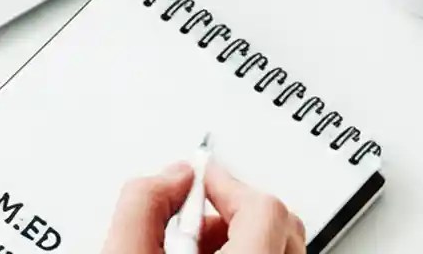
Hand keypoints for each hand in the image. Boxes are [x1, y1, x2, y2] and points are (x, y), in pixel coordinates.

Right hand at [102, 160, 305, 253]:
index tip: (198, 176)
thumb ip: (142, 204)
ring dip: (237, 234)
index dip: (224, 181)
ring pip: (280, 244)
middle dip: (231, 209)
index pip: (263, 208)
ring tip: (190, 249)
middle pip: (279, 222)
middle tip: (190, 219)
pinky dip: (246, 251)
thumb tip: (172, 176)